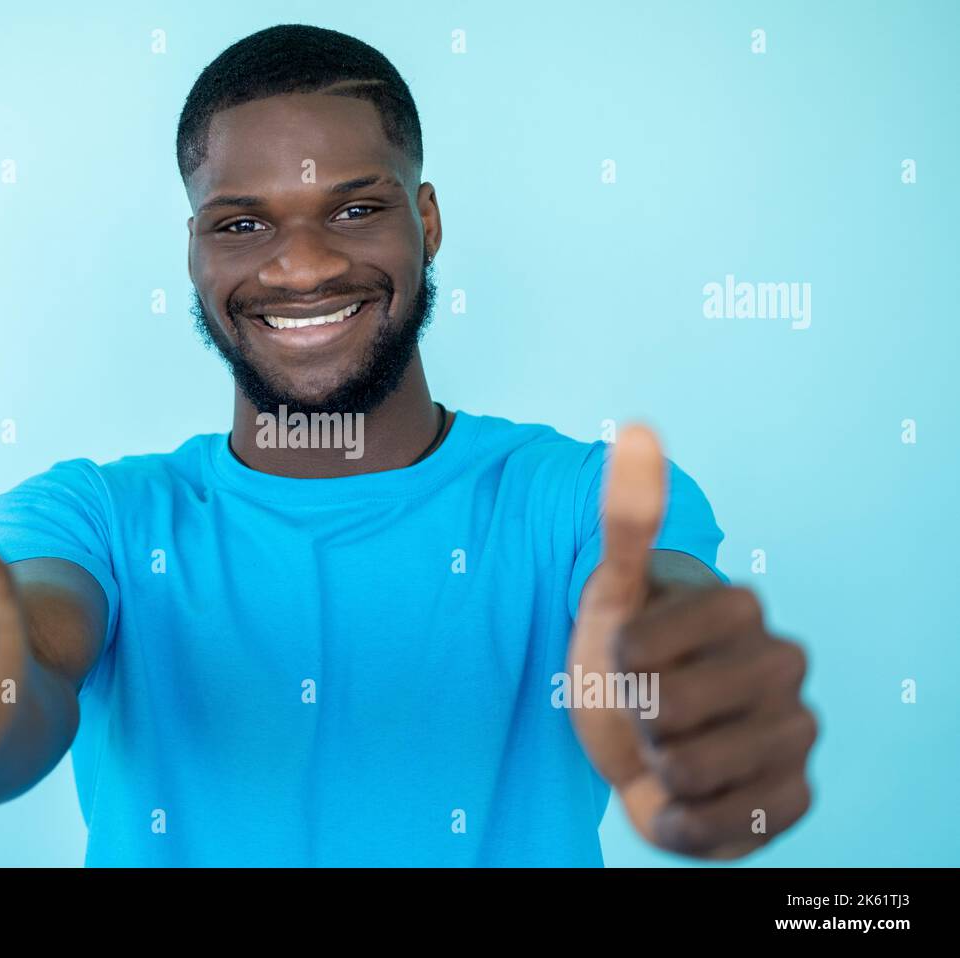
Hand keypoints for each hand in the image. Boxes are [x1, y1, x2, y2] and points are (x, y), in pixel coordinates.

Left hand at [566, 425, 816, 857]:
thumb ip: (626, 521)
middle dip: (636, 718)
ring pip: (690, 771)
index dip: (615, 663)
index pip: (641, 647)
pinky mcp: (794, 797)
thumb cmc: (625, 665)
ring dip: (657, 768)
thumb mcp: (611, 595)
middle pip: (667, 713)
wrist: (639, 743)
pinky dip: (683, 818)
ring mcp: (795, 734)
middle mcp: (784, 665)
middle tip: (648, 709)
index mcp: (741, 608)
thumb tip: (637, 428)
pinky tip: (689, 794)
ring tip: (668, 749)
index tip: (628, 658)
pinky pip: (723, 824)